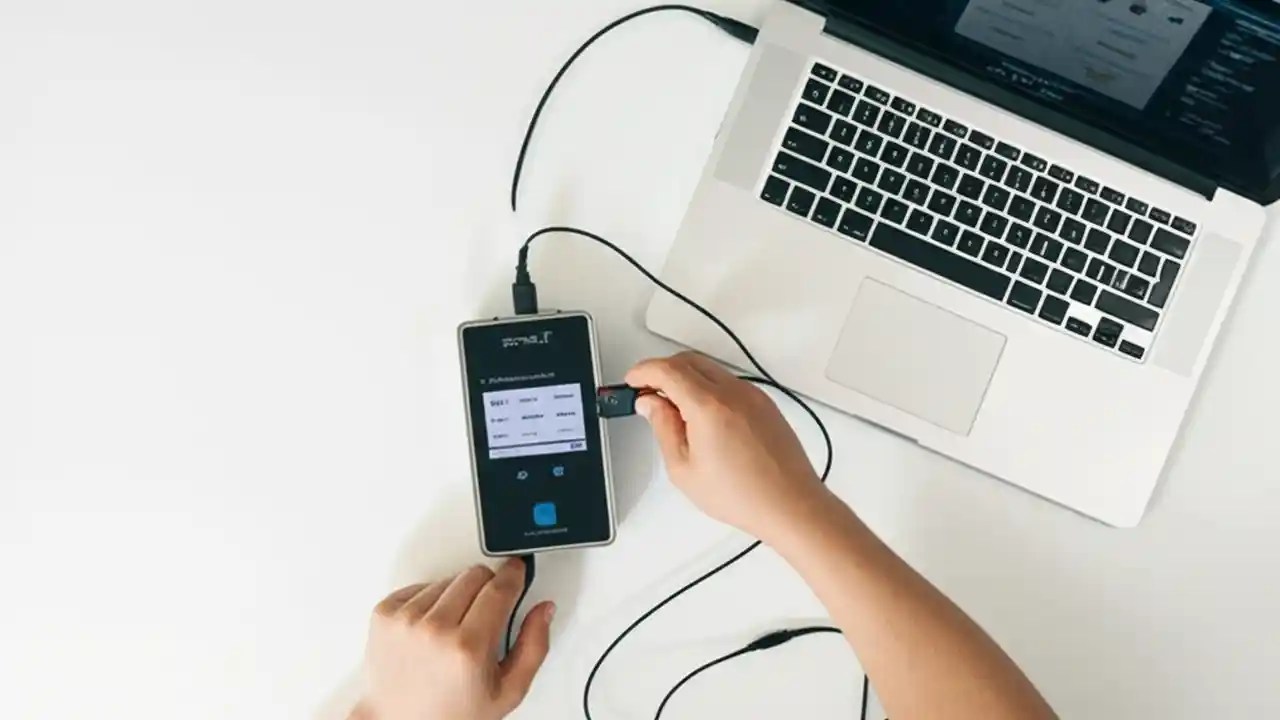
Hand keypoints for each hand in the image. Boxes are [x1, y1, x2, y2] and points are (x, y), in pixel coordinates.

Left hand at [357, 560, 554, 719]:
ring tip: (455, 628)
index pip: (499, 588)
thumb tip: (543, 609)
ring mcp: (406, 620)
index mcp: (468, 647)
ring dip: (457, 595)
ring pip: (448, 579)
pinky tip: (432, 626)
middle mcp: (434, 629)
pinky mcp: (385, 614)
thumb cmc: (451, 713)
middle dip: (488, 586)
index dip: (514, 574)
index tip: (517, 569)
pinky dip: (430, 600)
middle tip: (486, 612)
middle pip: (474, 575)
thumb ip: (534, 646)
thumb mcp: (507, 691)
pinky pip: (419, 586)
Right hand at [625, 351, 831, 542]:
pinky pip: (729, 383)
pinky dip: (708, 388)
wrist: (790, 505)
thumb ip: (663, 427)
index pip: (667, 370)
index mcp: (709, 406)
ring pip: (710, 369)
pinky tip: (701, 415)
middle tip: (647, 393)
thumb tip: (651, 405)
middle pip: (689, 360)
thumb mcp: (684, 469)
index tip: (633, 380)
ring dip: (686, 379)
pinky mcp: (765, 404)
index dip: (643, 371)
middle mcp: (734, 393)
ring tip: (673, 410)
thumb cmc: (744, 495)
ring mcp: (753, 395)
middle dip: (662, 370)